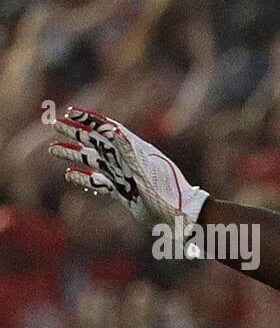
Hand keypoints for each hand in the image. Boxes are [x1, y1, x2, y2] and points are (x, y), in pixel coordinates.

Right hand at [48, 108, 207, 232]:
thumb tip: (111, 129)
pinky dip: (84, 177)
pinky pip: (99, 182)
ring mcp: (124, 176)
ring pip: (94, 162)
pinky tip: (69, 174)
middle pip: (97, 143)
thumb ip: (127, 148)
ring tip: (53, 149)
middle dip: (76, 133)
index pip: (108, 130)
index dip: (90, 120)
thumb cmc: (165, 190)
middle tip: (55, 125)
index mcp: (134, 150)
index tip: (71, 113)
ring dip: (74, 154)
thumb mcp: (145, 168)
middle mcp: (127, 161)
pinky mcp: (123, 193)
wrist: (177, 215)